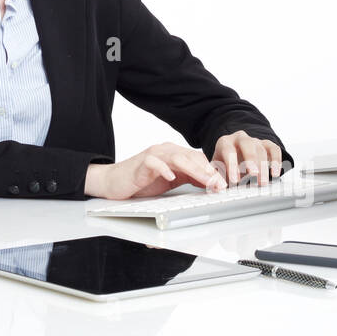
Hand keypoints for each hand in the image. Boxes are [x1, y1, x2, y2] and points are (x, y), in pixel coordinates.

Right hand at [84, 143, 226, 199]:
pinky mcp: (141, 163)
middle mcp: (165, 151)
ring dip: (194, 170)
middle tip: (220, 184)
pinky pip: (154, 163)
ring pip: (178, 158)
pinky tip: (172, 177)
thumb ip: (188, 178)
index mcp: (173, 154)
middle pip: (191, 156)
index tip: (223, 184)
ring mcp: (153, 155)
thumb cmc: (141, 181)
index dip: (212, 170)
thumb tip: (210, 184)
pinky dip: (164, 169)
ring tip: (205, 180)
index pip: (197, 158)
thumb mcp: (170, 181)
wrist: (114, 181)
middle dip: (208, 171)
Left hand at [212, 131, 282, 185]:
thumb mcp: (218, 170)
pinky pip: (274, 149)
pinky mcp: (267, 144)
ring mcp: (254, 140)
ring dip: (263, 167)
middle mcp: (240, 138)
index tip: (235, 180)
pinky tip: (275, 173)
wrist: (236, 158)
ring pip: (261, 149)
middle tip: (254, 176)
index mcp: (225, 142)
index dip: (232, 165)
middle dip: (251, 160)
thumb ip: (217, 177)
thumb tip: (217, 187)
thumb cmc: (225, 166)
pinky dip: (276, 161)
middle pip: (247, 145)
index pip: (228, 150)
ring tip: (263, 182)